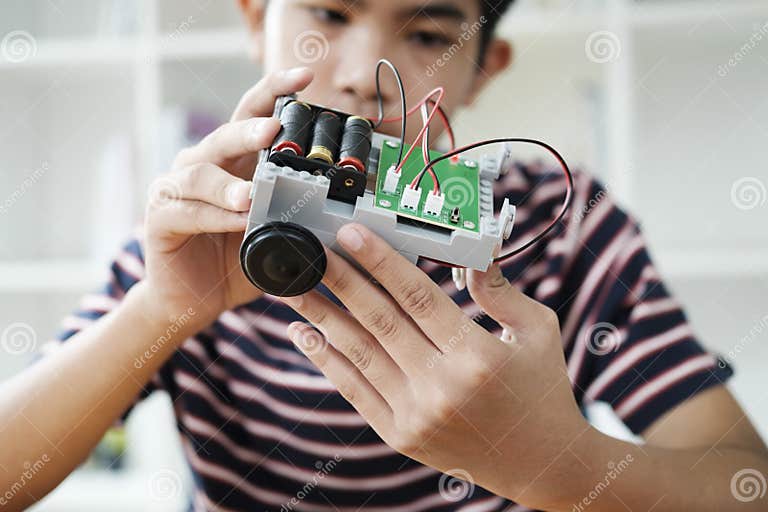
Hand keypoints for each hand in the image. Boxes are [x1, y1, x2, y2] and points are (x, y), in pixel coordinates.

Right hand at [142, 67, 313, 326]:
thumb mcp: (276, 232)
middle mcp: (202, 165)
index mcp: (234, 161)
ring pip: (200, 173)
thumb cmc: (237, 260)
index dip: (275, 92)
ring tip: (251, 195)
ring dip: (228, 183)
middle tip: (275, 129)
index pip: (253, 115)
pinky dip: (213, 215)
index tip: (304, 76)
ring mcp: (176, 189)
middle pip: (225, 136)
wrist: (194, 299)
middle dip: (251, 129)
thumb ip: (300, 212)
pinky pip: (187, 211)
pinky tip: (235, 220)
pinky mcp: (160, 218)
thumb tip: (350, 204)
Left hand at [278, 223, 591, 509]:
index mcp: (477, 355)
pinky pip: (354, 389)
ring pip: (357, 352)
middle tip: (309, 249)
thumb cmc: (542, 390)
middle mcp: (441, 386)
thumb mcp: (537, 332)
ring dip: (320, 315)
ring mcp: (416, 414)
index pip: (417, 296)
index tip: (351, 233)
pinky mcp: (399, 434)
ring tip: (292, 284)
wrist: (540, 464)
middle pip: (378, 319)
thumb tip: (472, 252)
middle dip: (339, 279)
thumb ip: (500, 291)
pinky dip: (325, 359)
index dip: (380, 261)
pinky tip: (304, 333)